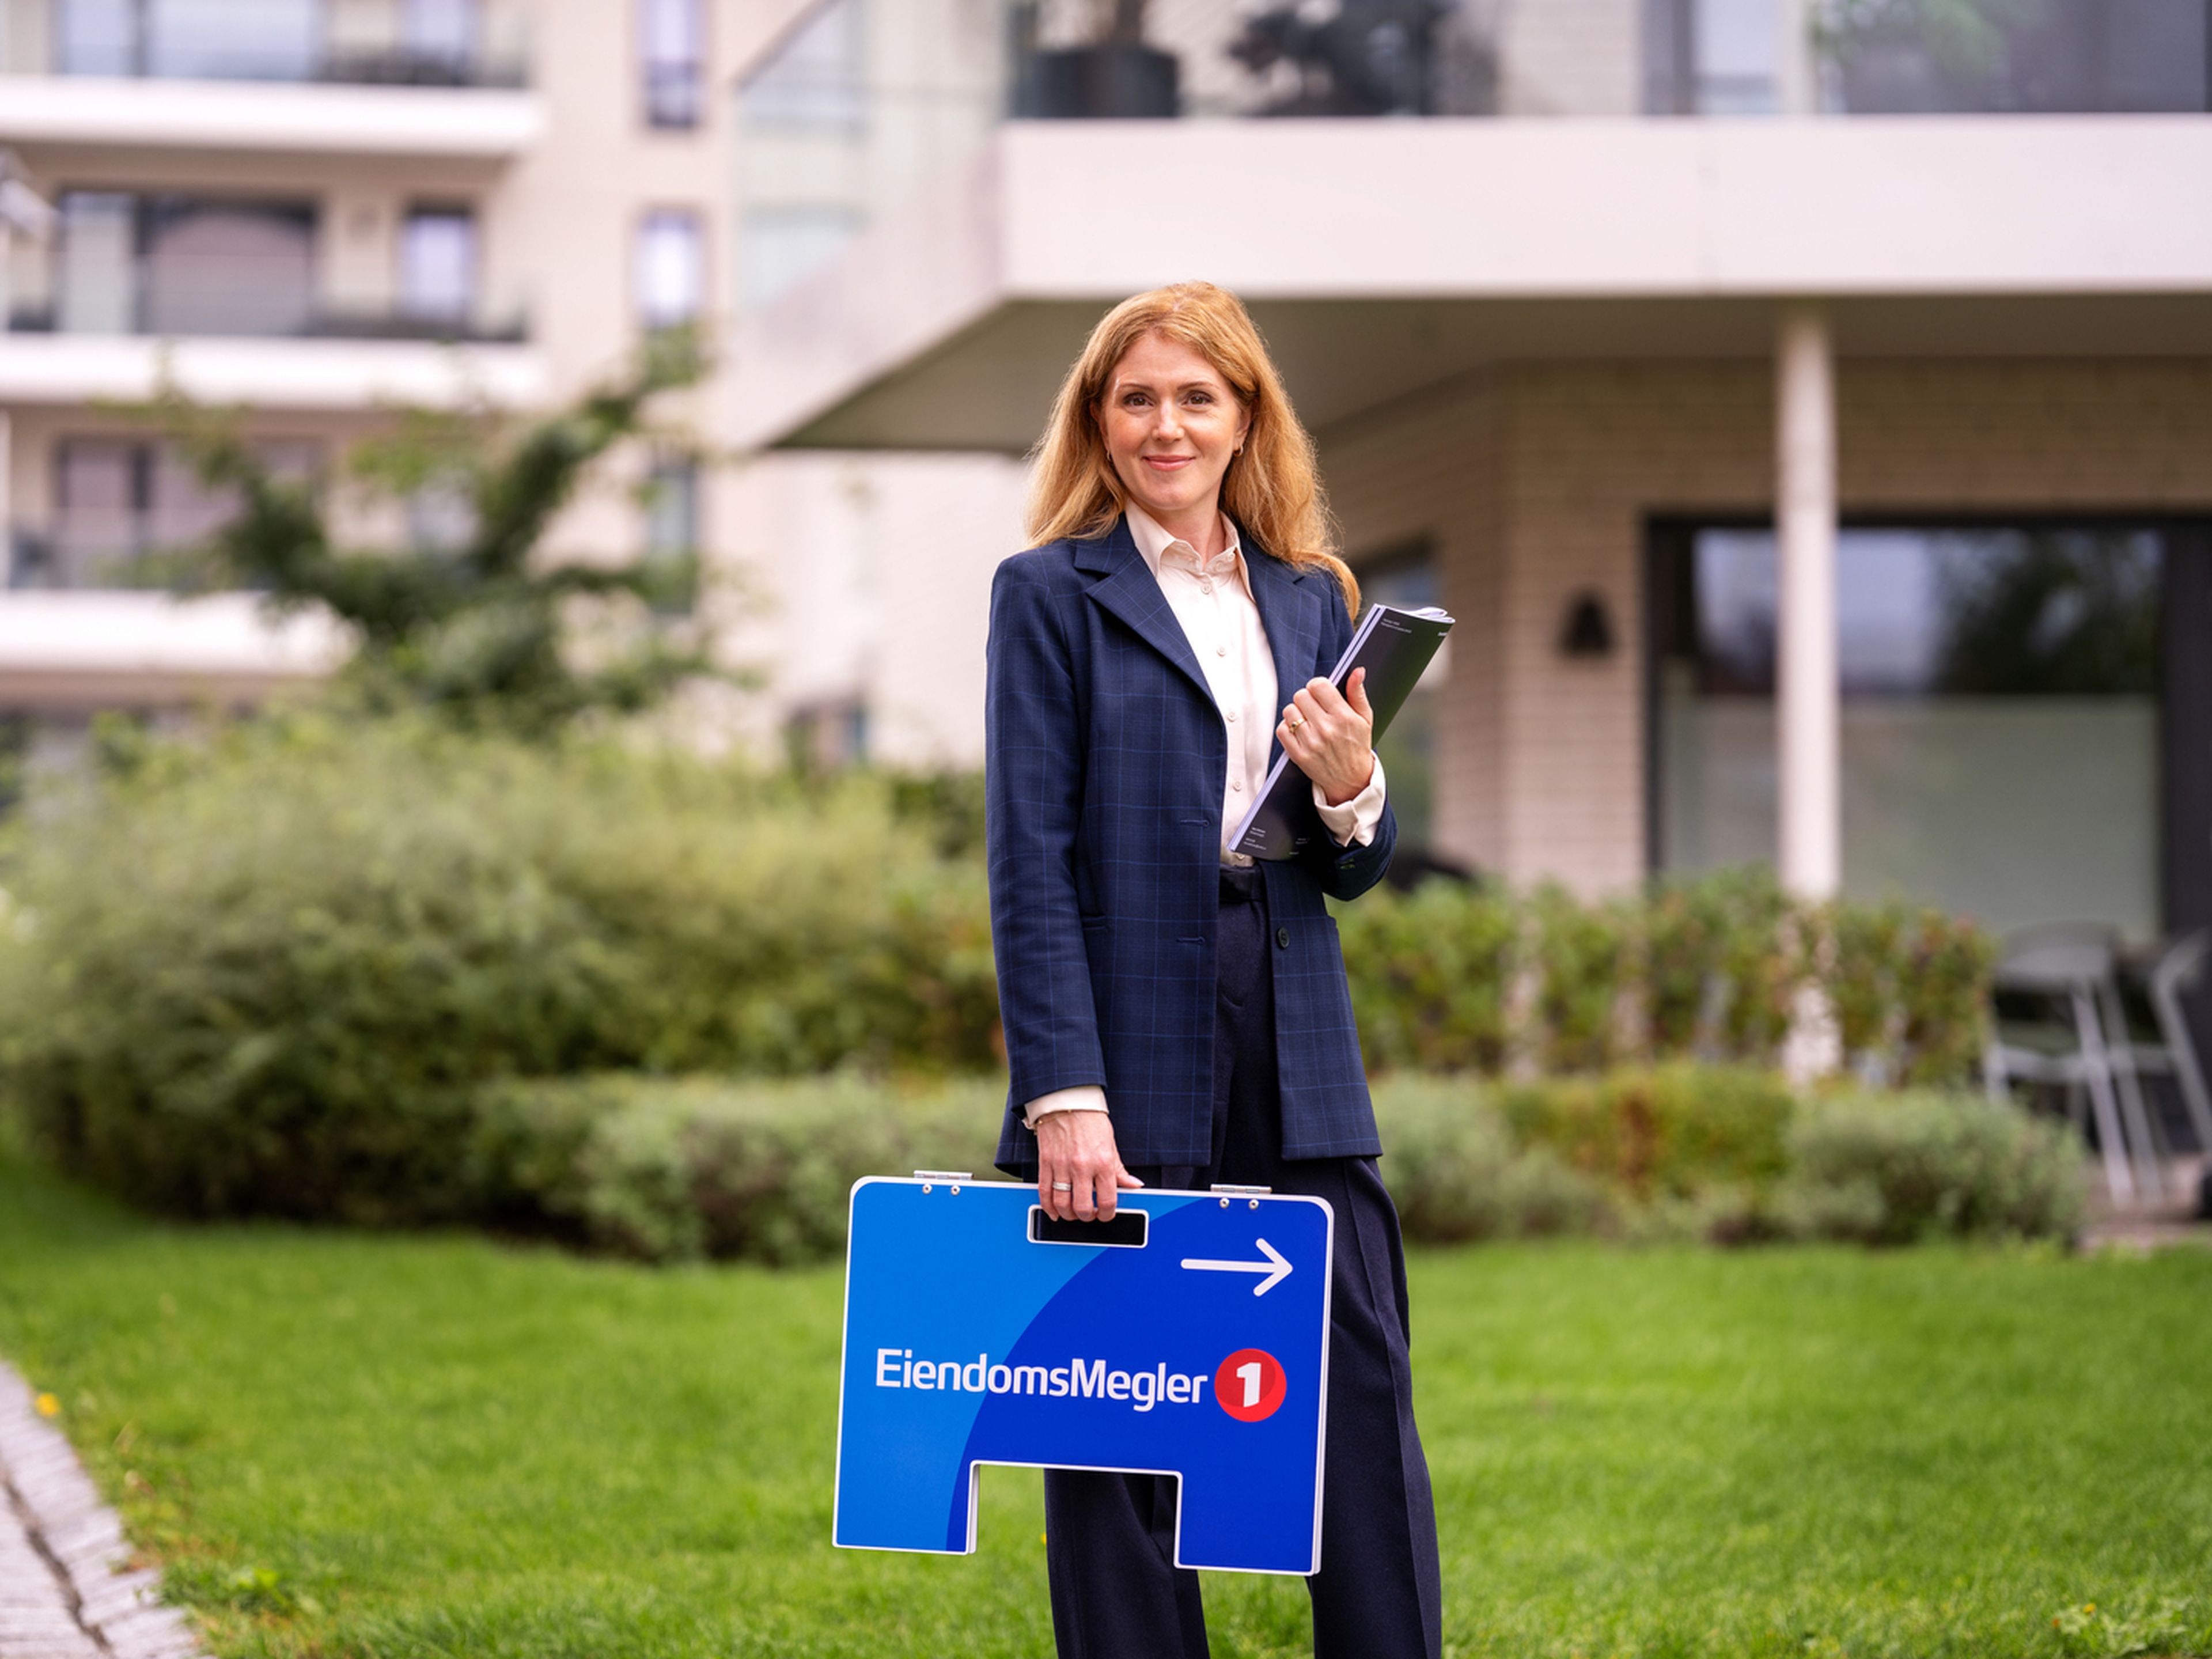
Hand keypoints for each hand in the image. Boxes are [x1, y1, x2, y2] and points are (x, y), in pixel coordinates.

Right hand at [1035, 1110, 1142, 1221]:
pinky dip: (1048, 1206)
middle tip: (1089, 1214)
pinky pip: (1044, 1192)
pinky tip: (1054, 1210)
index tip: (1105, 1214)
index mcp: (1102, 1162)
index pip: (1107, 1201)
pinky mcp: (1046, 1162)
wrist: (1068, 1101)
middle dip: (1087, 1216)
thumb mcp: (1111, 1144)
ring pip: (1062, 1203)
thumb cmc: (1090, 1120)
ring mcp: (1062, 1166)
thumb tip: (1133, 1185)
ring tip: (1073, 1212)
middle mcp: (1082, 1166)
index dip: (1107, 1214)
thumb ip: (1120, 1169)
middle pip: (1082, 1207)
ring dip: (1068, 1214)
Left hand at [1279, 666, 1375, 806]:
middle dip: (1306, 699)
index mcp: (1344, 717)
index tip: (1320, 693)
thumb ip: (1358, 693)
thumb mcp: (1364, 719)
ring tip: (1308, 721)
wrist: (1351, 781)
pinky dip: (1288, 729)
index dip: (1317, 686)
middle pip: (1301, 695)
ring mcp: (1311, 743)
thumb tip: (1357, 671)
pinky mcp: (1298, 755)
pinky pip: (1282, 730)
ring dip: (1296, 713)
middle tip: (1314, 708)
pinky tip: (1300, 732)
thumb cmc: (1357, 746)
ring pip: (1289, 711)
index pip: (1318, 685)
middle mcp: (1327, 729)